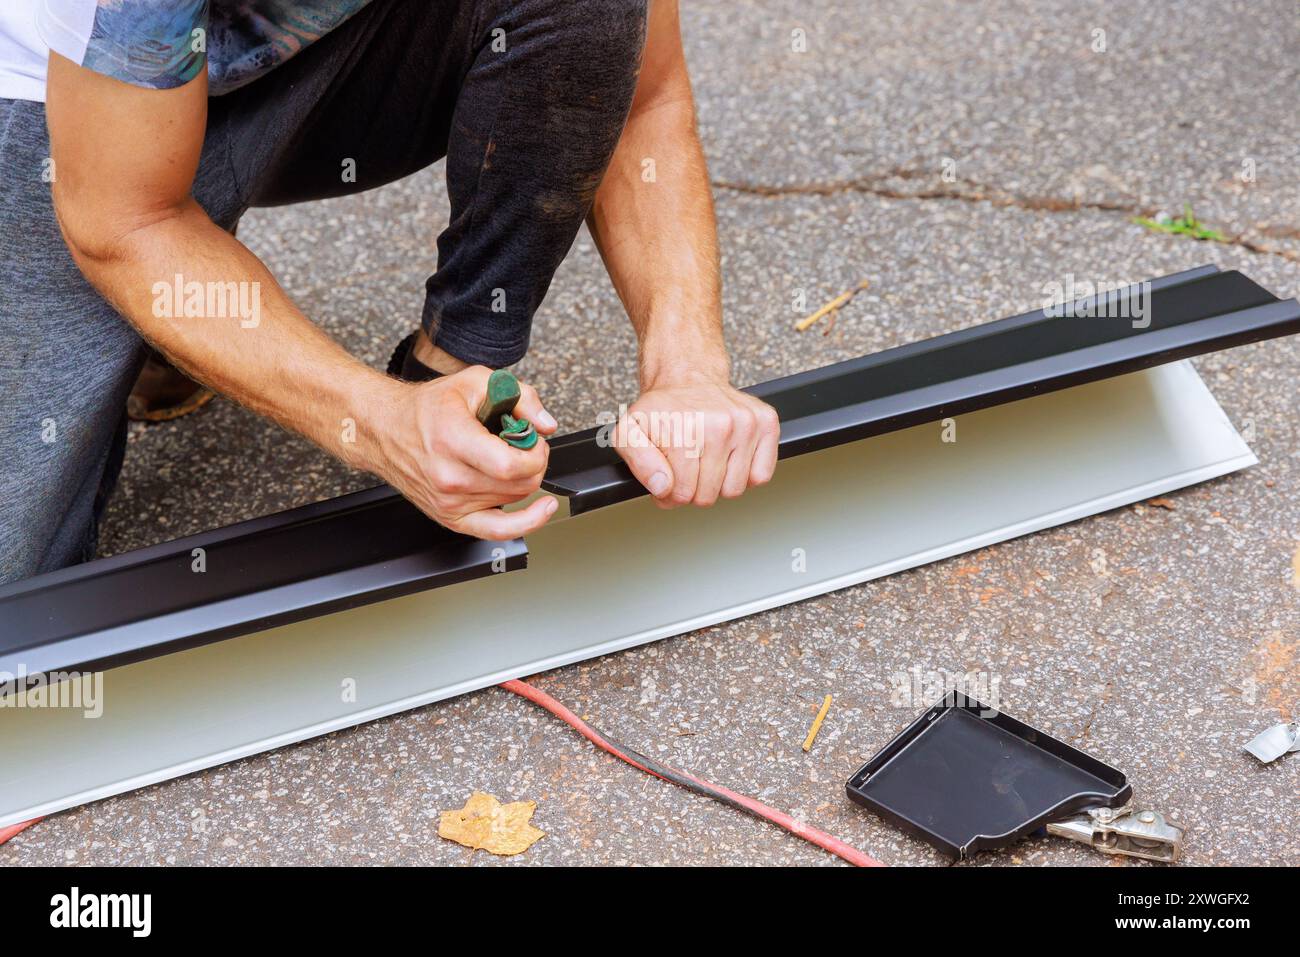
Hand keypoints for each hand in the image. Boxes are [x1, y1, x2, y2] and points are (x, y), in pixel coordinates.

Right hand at [369, 366, 559, 537]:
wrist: (386, 430)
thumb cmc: (427, 408)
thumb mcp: (475, 382)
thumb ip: (520, 397)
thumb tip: (545, 424)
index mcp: (453, 440)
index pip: (510, 466)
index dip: (536, 454)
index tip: (535, 440)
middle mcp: (449, 477)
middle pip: (519, 485)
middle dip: (534, 462)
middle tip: (524, 444)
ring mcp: (449, 502)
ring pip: (514, 500)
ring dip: (521, 480)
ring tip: (505, 458)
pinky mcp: (450, 517)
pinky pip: (498, 531)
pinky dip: (525, 522)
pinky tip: (540, 510)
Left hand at [613, 373, 778, 507]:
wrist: (688, 377)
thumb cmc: (662, 409)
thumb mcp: (630, 431)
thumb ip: (638, 462)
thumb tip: (662, 485)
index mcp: (686, 428)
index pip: (682, 493)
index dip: (670, 492)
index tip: (667, 477)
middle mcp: (720, 424)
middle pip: (708, 495)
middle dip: (692, 489)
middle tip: (685, 468)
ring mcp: (747, 423)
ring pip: (735, 489)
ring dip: (718, 483)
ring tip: (706, 461)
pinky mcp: (767, 423)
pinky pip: (761, 475)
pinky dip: (745, 475)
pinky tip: (728, 458)